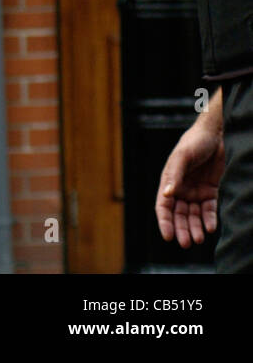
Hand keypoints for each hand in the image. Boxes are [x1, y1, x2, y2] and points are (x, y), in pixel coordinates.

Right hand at [155, 116, 223, 247]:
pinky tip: (210, 227)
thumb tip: (167, 195)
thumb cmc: (194, 142)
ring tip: (200, 238)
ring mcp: (195, 191)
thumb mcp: (183, 156)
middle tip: (187, 243)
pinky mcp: (210, 191)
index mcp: (168, 182)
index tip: (168, 236)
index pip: (163, 206)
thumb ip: (174, 175)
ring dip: (195, 227)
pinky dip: (209, 219)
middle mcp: (180, 189)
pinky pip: (209, 209)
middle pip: (179, 215)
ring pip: (193, 215)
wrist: (215, 134)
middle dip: (181, 229)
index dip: (164, 222)